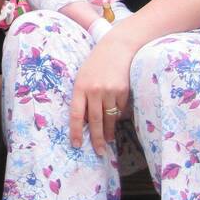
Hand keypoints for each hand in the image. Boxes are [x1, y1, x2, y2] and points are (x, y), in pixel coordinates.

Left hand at [70, 30, 135, 154]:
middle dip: (96, 138)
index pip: (76, 114)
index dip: (76, 131)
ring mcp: (110, 91)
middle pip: (94, 120)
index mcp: (80, 87)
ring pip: (109, 118)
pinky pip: (119, 110)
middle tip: (99, 151)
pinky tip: (116, 118)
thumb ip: (82, 97)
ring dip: (109, 131)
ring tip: (108, 141)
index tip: (77, 145)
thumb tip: (84, 122)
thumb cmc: (96, 64)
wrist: (117, 48)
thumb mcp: (83, 77)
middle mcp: (94, 90)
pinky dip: (118, 116)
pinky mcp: (123, 91)